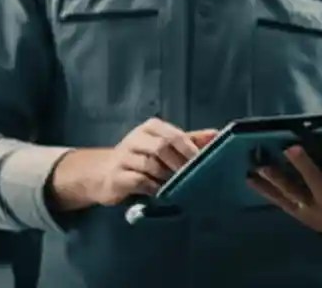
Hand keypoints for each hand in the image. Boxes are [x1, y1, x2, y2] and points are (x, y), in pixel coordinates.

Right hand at [49, 118, 217, 210]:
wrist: (105, 174)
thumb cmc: (141, 158)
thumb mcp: (164, 145)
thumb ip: (189, 140)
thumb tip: (216, 134)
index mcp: (150, 128)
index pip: (174, 135)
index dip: (190, 150)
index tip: (204, 164)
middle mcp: (136, 138)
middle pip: (162, 147)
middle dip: (179, 164)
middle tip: (192, 178)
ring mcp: (124, 156)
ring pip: (151, 164)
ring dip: (167, 178)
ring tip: (178, 187)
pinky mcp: (117, 176)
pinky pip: (139, 181)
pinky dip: (153, 188)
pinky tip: (161, 193)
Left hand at [247, 130, 321, 240]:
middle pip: (315, 181)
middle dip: (303, 166)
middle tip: (290, 147)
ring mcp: (312, 207)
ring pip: (293, 193)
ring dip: (276, 180)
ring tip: (260, 165)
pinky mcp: (298, 212)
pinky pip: (279, 201)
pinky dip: (264, 191)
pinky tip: (250, 177)